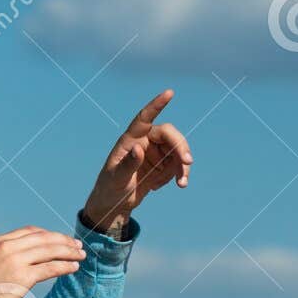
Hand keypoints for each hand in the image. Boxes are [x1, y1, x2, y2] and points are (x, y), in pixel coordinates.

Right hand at [0, 227, 85, 297]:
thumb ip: (4, 258)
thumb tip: (22, 262)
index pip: (30, 231)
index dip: (48, 234)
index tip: (59, 240)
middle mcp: (7, 247)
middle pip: (44, 237)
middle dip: (63, 240)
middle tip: (77, 245)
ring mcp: (15, 260)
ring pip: (50, 250)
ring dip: (68, 251)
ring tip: (80, 255)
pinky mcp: (23, 276)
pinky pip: (51, 267)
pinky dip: (65, 266)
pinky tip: (73, 268)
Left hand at [82, 89, 192, 235]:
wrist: (115, 204)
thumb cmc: (110, 188)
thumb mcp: (117, 178)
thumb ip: (128, 164)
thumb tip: (139, 148)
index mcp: (129, 140)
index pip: (144, 118)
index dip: (156, 105)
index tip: (169, 92)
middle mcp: (144, 142)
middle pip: (169, 134)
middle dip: (180, 146)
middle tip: (187, 162)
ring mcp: (155, 153)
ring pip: (178, 150)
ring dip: (183, 165)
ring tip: (182, 183)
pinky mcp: (163, 165)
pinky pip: (178, 164)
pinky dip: (181, 174)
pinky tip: (176, 185)